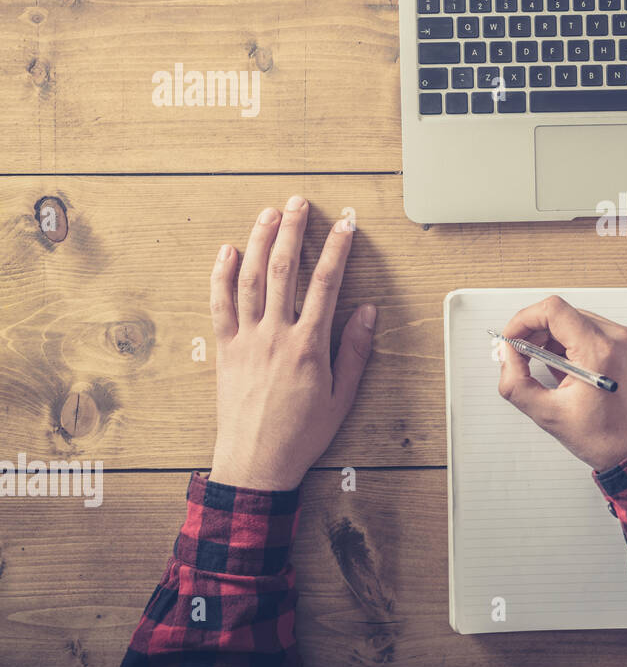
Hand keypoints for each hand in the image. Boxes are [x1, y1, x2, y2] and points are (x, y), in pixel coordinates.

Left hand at [208, 196, 375, 490]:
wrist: (256, 462)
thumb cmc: (302, 434)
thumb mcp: (342, 396)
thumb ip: (354, 351)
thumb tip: (366, 311)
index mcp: (309, 346)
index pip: (326, 284)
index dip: (337, 251)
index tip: (345, 227)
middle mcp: (275, 335)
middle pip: (284, 270)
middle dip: (292, 232)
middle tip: (299, 203)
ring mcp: (246, 340)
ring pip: (250, 279)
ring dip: (259, 242)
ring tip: (268, 214)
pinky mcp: (225, 350)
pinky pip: (220, 305)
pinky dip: (221, 275)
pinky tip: (227, 251)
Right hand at [497, 296, 626, 471]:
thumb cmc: (607, 438)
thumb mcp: (549, 415)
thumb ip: (516, 383)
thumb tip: (506, 356)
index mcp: (600, 352)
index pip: (553, 310)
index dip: (524, 319)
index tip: (512, 337)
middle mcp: (618, 338)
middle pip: (563, 313)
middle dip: (535, 331)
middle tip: (520, 355)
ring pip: (577, 319)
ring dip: (553, 338)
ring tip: (546, 367)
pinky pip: (593, 330)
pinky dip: (572, 343)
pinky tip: (566, 367)